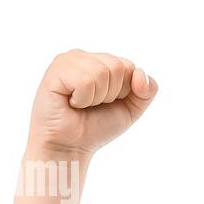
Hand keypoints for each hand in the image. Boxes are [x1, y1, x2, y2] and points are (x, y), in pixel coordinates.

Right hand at [27, 49, 156, 157]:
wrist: (70, 146)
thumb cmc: (96, 126)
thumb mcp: (131, 109)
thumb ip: (147, 91)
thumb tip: (140, 72)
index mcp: (101, 61)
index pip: (129, 66)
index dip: (124, 91)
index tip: (107, 103)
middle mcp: (85, 57)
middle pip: (118, 67)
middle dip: (111, 94)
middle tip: (92, 104)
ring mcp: (68, 60)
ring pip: (102, 72)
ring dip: (96, 98)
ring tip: (80, 104)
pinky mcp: (56, 69)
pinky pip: (86, 80)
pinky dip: (83, 99)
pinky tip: (70, 102)